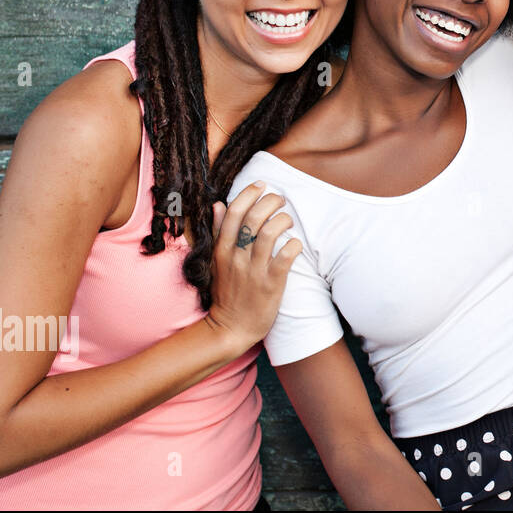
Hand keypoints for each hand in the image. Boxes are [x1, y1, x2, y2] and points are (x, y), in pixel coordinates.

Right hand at [204, 181, 302, 352]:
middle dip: (270, 202)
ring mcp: (253, 271)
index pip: (234, 213)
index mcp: (222, 250)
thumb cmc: (227, 292)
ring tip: (288, 219)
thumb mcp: (216, 261)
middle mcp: (236, 258)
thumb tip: (219, 204)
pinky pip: (284, 258)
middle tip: (280, 199)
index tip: (262, 184)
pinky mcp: (271, 284)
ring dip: (283, 220)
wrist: (231, 328)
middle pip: (253, 219)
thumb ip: (219, 232)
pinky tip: (295, 244)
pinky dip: (293, 246)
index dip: (249, 193)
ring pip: (269, 234)